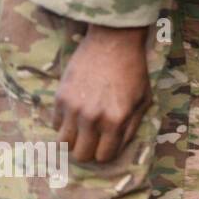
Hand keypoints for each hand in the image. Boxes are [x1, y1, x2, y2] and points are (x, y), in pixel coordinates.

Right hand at [55, 25, 151, 163]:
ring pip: (63, 143)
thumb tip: (118, 146)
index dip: (106, 153)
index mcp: (116, 120)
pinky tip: (74, 113)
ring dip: (73, 140)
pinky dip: (64, 124)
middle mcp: (92, 118)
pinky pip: (55, 124)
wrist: (113, 42)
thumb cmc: (133, 71)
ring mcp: (73, 108)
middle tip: (93, 140)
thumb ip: (131, 126)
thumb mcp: (143, 100)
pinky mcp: (60, 97)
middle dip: (88, 151)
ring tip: (81, 131)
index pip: (104, 156)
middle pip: (81, 155)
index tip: (106, 146)